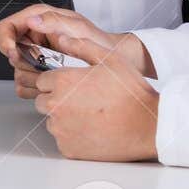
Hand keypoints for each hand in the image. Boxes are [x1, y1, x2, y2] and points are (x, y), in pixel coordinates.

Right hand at [0, 4, 148, 98]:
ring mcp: (35, 56)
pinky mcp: (38, 74)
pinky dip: (34, 88)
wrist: (110, 60)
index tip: (14, 52)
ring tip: (52, 72)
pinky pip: (23, 85)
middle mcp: (33, 37)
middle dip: (24, 60)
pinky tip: (51, 82)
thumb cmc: (96, 40)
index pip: (5, 28)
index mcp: (38, 19)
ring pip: (16, 70)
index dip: (5, 41)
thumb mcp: (76, 26)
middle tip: (42, 62)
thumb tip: (32, 20)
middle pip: (9, 52)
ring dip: (31, 75)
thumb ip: (52, 20)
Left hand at [31, 34, 159, 162]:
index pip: (42, 80)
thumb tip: (62, 39)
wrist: (147, 126)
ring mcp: (61, 130)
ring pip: (52, 121)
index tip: (73, 84)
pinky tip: (93, 129)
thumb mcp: (109, 59)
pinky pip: (63, 140)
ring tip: (91, 115)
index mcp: (63, 82)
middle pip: (43, 101)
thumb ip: (81, 46)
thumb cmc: (130, 92)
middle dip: (57, 99)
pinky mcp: (68, 149)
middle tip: (83, 99)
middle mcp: (56, 107)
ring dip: (64, 118)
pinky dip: (73, 136)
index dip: (57, 81)